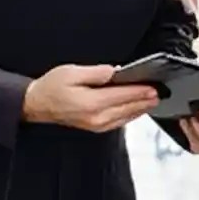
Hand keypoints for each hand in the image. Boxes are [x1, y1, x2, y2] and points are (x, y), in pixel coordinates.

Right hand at [22, 64, 158, 131]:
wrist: (37, 104)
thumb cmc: (52, 87)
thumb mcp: (72, 72)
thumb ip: (97, 73)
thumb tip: (115, 72)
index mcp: (91, 103)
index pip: (123, 96)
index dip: (141, 91)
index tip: (154, 86)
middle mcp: (96, 118)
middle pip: (128, 108)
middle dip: (146, 100)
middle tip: (160, 92)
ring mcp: (97, 125)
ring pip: (126, 117)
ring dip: (141, 108)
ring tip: (153, 99)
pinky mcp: (96, 127)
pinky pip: (119, 122)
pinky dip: (130, 114)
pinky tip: (137, 108)